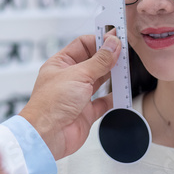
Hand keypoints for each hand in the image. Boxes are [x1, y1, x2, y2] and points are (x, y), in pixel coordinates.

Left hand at [18, 34, 120, 159]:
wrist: (47, 136)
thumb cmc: (51, 104)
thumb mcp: (78, 75)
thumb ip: (99, 60)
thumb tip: (113, 44)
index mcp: (60, 64)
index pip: (82, 44)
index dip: (99, 40)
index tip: (116, 37)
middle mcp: (69, 78)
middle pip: (93, 61)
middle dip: (109, 56)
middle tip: (125, 51)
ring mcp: (78, 95)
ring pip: (100, 80)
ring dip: (113, 75)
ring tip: (126, 68)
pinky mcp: (86, 112)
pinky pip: (104, 102)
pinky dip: (114, 97)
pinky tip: (122, 91)